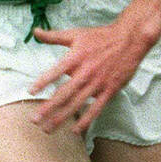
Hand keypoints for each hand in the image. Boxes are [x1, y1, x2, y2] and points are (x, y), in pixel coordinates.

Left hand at [28, 19, 151, 133]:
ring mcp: (98, 83)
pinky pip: (96, 108)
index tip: (31, 92)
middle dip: (48, 108)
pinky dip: (86, 120)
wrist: (129, 39)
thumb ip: (54, 36)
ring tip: (48, 128)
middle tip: (34, 120)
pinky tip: (75, 130)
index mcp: (76, 57)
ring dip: (61, 117)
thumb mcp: (76, 34)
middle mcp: (85, 72)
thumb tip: (35, 32)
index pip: (55, 72)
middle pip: (64, 93)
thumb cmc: (101, 37)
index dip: (42, 82)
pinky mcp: (109, 90)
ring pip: (77, 104)